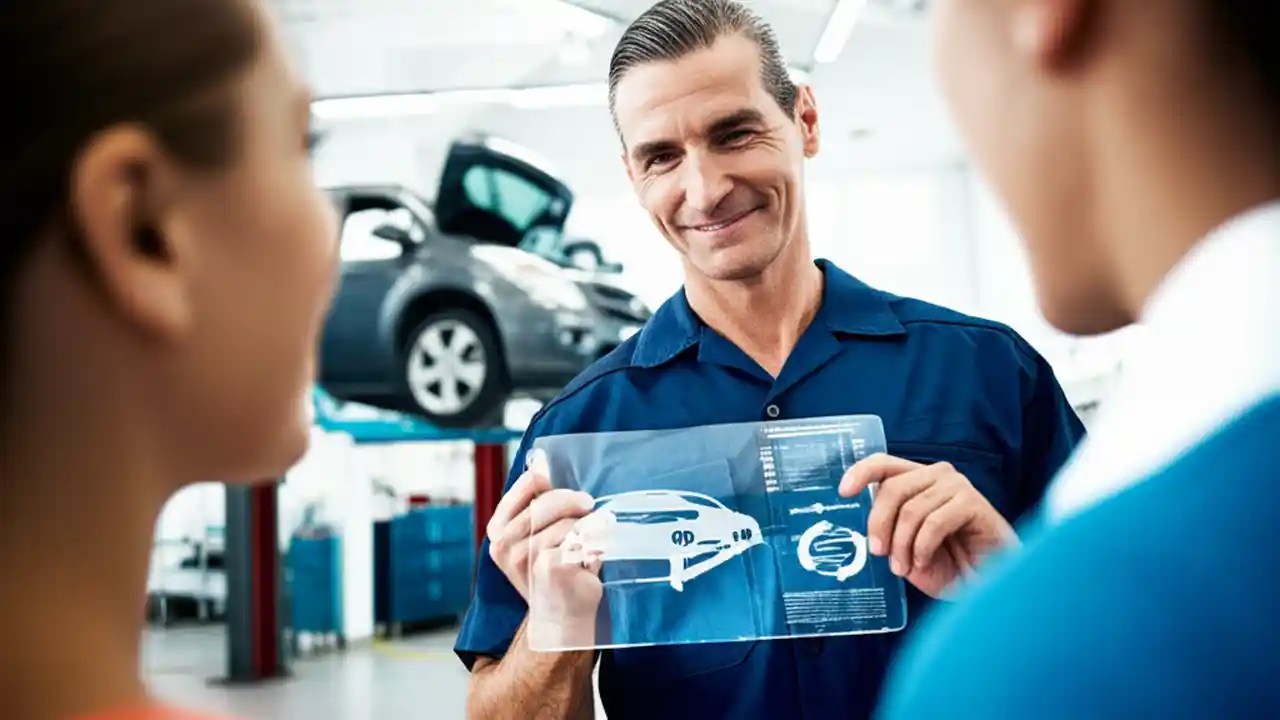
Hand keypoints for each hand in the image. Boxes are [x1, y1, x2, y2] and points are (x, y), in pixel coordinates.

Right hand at [487, 451, 602, 642]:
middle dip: (572, 500)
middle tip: (588, 504)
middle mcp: (504, 545)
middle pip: (546, 503)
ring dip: (586, 526)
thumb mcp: (538, 531)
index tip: (559, 480)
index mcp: (497, 530)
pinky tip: (594, 552)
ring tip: (591, 536)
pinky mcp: (546, 568)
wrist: (561, 614)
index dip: (544, 479)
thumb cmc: (553, 567)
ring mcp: (523, 558)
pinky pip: (577, 539)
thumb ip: (537, 499)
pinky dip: (592, 542)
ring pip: (565, 522)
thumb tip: (540, 458)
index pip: (524, 487)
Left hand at [839, 453, 1016, 598]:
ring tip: (904, 568)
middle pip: (892, 489)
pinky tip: (924, 561)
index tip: (843, 492)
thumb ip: (889, 528)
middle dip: (880, 525)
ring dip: (902, 545)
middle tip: (878, 554)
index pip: (884, 463)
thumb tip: (865, 526)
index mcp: (918, 481)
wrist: (988, 584)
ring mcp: (957, 486)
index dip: (861, 472)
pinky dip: (923, 547)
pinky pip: (934, 522)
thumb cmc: (948, 564)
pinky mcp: (973, 503)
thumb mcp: (907, 546)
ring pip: (912, 510)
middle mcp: (937, 476)